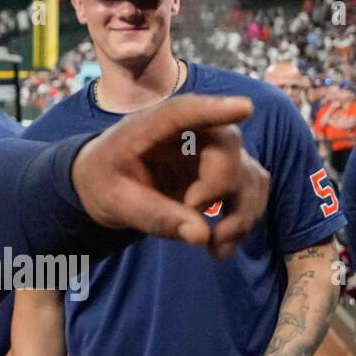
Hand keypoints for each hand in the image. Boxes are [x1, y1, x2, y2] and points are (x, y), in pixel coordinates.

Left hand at [72, 95, 269, 259]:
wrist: (107, 185)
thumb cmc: (106, 182)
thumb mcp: (116, 202)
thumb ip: (154, 216)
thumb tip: (200, 235)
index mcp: (148, 127)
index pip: (184, 111)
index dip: (215, 109)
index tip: (244, 108)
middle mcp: (188, 132)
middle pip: (225, 145)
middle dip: (219, 186)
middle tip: (194, 215)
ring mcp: (210, 151)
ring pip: (247, 172)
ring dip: (242, 212)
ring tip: (216, 247)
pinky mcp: (224, 173)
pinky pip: (250, 193)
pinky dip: (243, 221)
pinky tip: (219, 247)